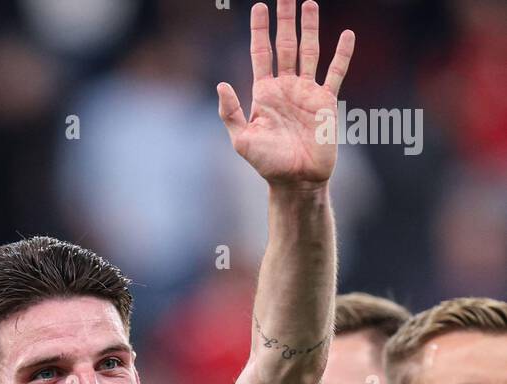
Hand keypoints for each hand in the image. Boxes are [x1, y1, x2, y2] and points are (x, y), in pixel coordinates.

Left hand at [218, 0, 354, 186]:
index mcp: (265, 93)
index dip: (260, 30)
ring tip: (309, 3)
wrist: (297, 181)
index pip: (262, 53)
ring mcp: (307, 92)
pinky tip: (347, 35)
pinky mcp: (326, 101)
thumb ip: (231, 113)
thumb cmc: (268, 165)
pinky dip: (342, 54)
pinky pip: (336, 72)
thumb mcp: (242, 141)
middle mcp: (286, 87)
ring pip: (310, 51)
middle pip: (286, 44)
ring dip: (310, 27)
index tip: (259, 6)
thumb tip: (221, 84)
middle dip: (285, 19)